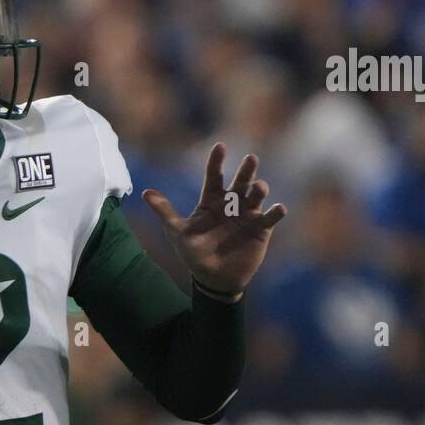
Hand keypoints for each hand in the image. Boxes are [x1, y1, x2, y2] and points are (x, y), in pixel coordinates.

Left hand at [143, 143, 286, 296]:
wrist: (212, 277)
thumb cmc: (193, 253)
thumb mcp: (177, 231)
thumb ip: (165, 211)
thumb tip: (145, 193)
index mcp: (211, 200)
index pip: (214, 176)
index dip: (216, 162)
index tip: (220, 147)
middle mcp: (231, 203)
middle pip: (239, 182)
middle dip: (245, 171)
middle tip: (251, 158)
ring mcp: (247, 215)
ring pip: (255, 197)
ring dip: (259, 190)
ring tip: (260, 187)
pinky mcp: (260, 229)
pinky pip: (269, 219)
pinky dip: (275, 213)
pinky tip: (279, 208)